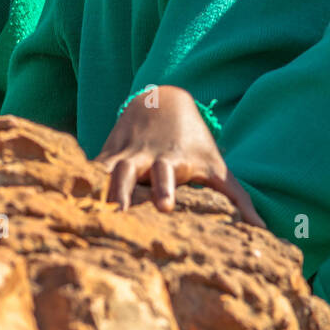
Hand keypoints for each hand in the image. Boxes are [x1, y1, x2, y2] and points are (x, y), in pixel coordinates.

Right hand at [96, 84, 265, 225]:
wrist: (161, 99)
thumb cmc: (194, 142)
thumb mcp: (217, 165)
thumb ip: (238, 198)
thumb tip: (263, 230)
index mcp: (171, 162)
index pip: (167, 176)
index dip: (165, 189)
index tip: (166, 207)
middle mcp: (143, 158)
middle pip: (129, 172)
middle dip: (125, 191)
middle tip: (121, 211)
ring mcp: (122, 154)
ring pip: (104, 170)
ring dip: (97, 188)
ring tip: (87, 209)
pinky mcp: (106, 154)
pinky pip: (90, 168)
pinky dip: (80, 180)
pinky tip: (67, 196)